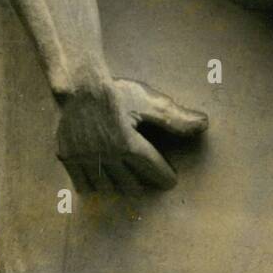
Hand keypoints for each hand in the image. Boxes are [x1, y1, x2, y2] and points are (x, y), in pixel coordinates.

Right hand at [56, 78, 207, 194]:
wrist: (77, 85)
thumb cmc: (116, 92)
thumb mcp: (148, 102)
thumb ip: (175, 118)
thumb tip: (204, 124)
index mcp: (129, 146)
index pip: (153, 171)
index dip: (165, 177)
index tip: (171, 181)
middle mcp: (108, 157)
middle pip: (130, 184)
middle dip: (142, 184)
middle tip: (149, 182)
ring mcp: (86, 159)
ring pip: (106, 186)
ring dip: (118, 187)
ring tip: (126, 184)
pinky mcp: (68, 157)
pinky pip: (82, 182)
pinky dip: (93, 185)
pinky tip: (100, 183)